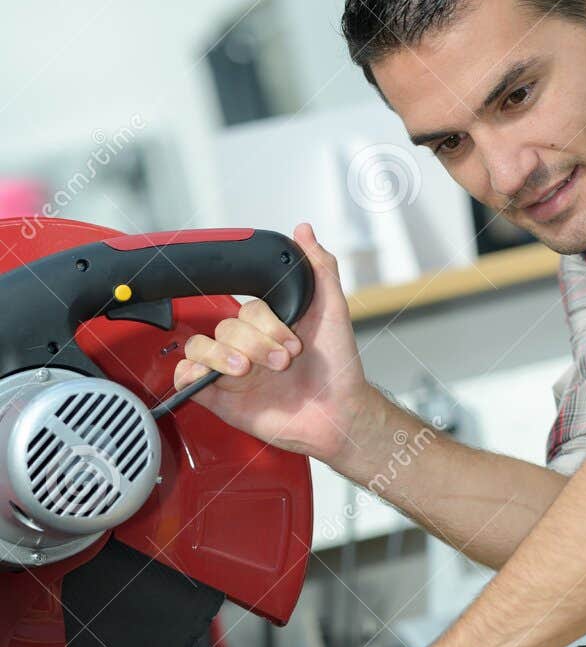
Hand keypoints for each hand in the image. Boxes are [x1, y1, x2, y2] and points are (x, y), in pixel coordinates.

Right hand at [172, 221, 382, 469]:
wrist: (338, 416)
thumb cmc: (337, 369)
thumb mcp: (333, 311)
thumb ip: (320, 268)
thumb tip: (304, 231)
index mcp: (267, 325)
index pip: (246, 309)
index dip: (266, 324)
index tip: (293, 342)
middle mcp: (247, 346)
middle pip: (224, 328)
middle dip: (255, 345)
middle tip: (283, 362)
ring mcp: (231, 371)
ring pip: (200, 348)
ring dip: (222, 356)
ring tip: (248, 371)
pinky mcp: (219, 397)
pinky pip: (185, 377)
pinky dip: (190, 373)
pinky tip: (210, 376)